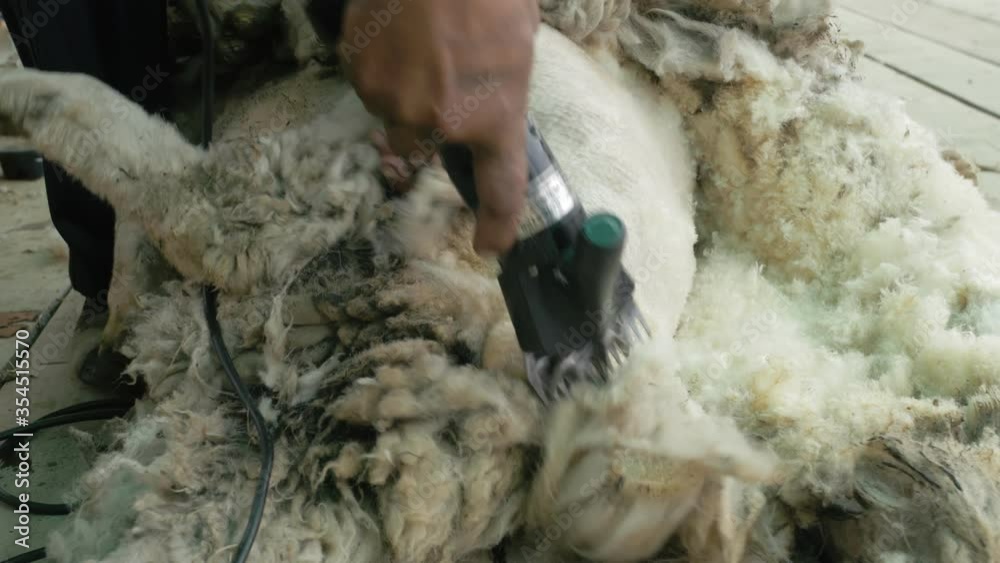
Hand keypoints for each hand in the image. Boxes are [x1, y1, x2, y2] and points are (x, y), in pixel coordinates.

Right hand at [338, 0, 539, 254]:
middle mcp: (440, 122)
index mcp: (495, 116)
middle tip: (436, 74)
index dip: (498, 223)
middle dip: (425, 120)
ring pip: (389, 111)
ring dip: (400, 88)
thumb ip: (498, 87)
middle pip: (419, 148)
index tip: (490, 245)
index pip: (501, 188)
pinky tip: (395, 30)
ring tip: (418, 39)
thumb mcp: (518, 45)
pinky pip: (366, 80)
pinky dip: (377, 63)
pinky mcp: (360, 72)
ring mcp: (394, 100)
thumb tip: (480, 100)